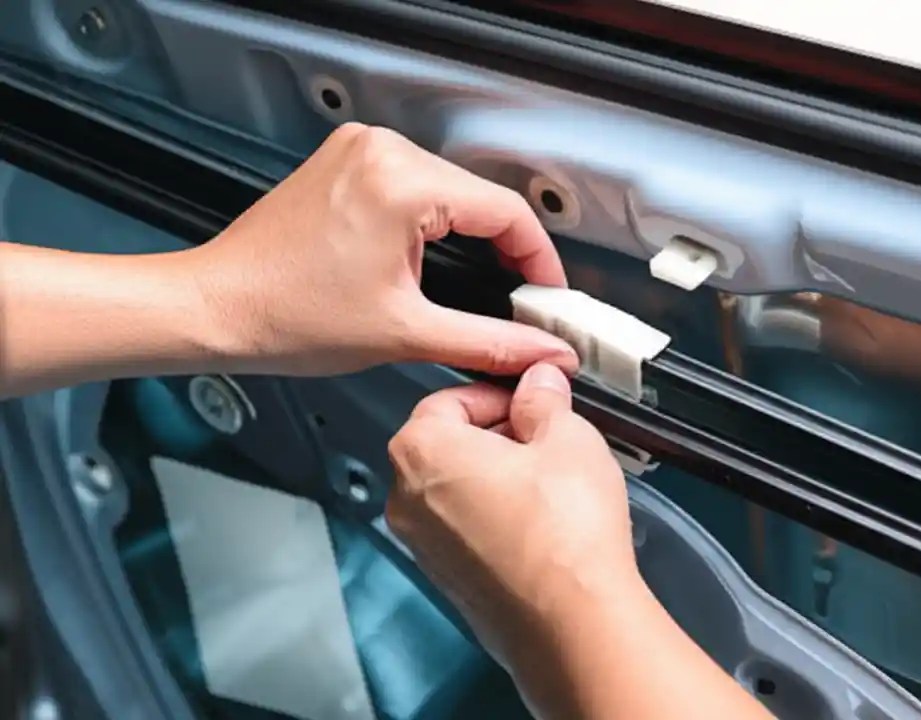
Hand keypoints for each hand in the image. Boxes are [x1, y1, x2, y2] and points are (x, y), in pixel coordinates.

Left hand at [192, 122, 578, 376]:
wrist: (215, 308)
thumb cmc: (284, 316)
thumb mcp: (405, 334)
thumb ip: (489, 342)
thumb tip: (541, 349)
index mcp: (400, 182)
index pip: (506, 211)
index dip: (539, 259)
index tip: (549, 294)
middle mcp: (381, 151)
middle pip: (479, 198)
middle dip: (506, 251)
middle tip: (521, 300)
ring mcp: (359, 150)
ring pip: (449, 190)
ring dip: (469, 236)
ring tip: (476, 284)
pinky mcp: (345, 161)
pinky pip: (414, 184)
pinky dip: (432, 221)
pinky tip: (430, 260)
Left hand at [386, 363, 638, 666]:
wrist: (572, 622)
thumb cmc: (563, 532)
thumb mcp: (567, 437)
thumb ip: (545, 401)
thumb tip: (538, 384)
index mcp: (422, 450)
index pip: (449, 399)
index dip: (500, 393)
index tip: (535, 397)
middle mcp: (408, 499)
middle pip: (448, 446)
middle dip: (500, 436)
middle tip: (551, 438)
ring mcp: (426, 546)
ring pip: (460, 491)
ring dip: (501, 478)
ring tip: (556, 483)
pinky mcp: (451, 581)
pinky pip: (471, 532)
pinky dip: (502, 519)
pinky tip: (548, 524)